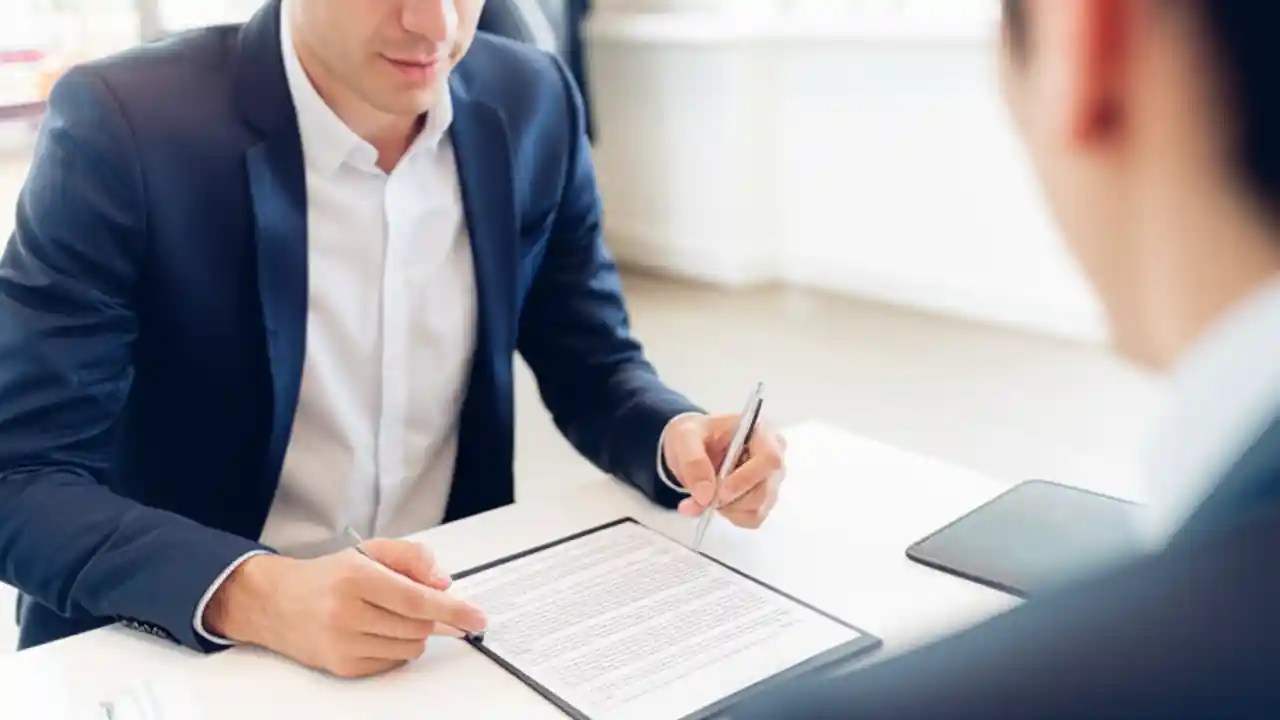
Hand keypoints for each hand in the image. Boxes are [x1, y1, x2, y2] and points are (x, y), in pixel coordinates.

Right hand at [204, 539, 486, 677]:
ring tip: (391, 615)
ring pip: (410, 646)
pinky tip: (377, 631)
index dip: (452, 609)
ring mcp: (343, 643)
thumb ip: (412, 557)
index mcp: (356, 578)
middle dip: (432, 616)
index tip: (477, 617)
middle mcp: (347, 613)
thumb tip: (444, 583)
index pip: (416, 598)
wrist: (276, 602)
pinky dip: (397, 647)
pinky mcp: (342, 666)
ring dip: (415, 632)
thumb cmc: (329, 575)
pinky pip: (392, 662)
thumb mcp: (370, 551)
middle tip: (429, 606)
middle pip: (418, 625)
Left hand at [662, 413, 785, 528]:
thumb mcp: (684, 437)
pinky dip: (729, 516)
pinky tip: (715, 502)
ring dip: (727, 509)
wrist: (691, 448)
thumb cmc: (694, 434)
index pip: (770, 460)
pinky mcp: (760, 500)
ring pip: (757, 508)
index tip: (719, 492)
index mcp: (761, 434)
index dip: (746, 479)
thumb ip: (693, 461)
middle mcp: (771, 459)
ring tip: (703, 497)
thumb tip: (705, 495)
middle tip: (701, 498)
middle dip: (730, 500)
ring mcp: (768, 482)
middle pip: (764, 490)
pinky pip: (751, 519)